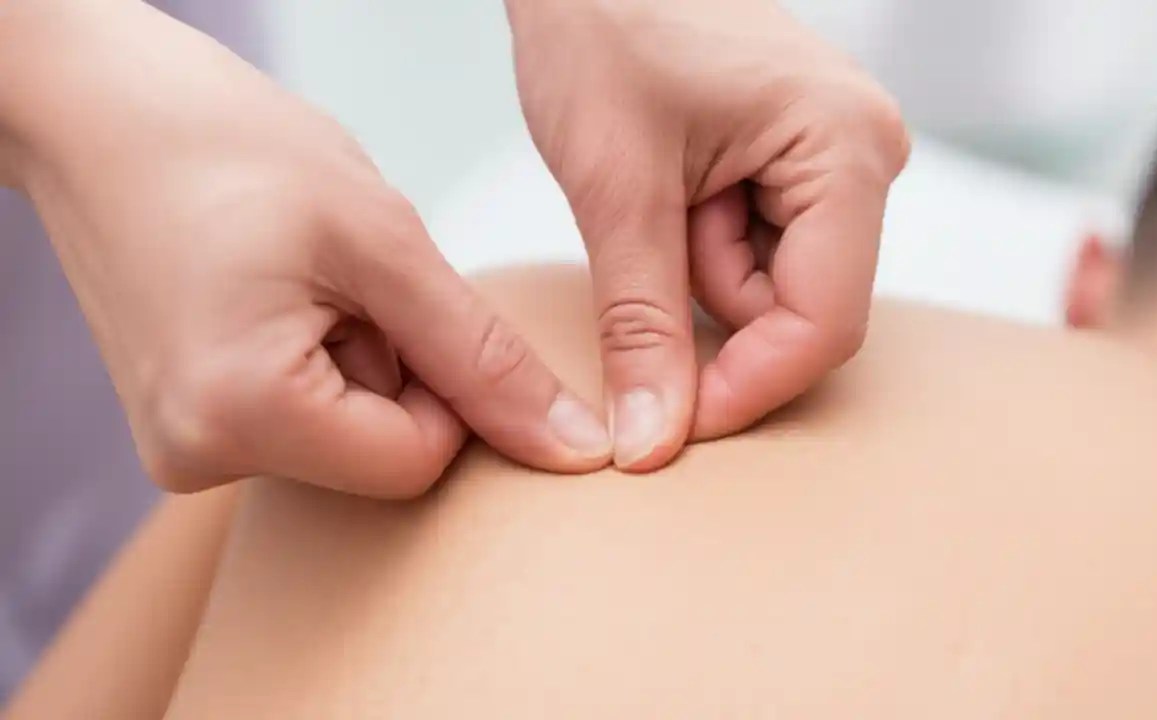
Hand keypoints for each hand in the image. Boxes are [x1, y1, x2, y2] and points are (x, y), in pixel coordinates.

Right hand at [3, 0, 611, 496]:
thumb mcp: (381, 243)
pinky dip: (317, 356)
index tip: (406, 301)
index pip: (421, 461)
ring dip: (357, 355)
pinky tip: (277, 292)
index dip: (447, 385)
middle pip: (382, 455)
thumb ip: (484, 358)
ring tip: (298, 274)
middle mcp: (199, 456)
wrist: (98, 108)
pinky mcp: (188, 422)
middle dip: (396, 366)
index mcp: (242, 417)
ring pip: (346, 434)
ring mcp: (185, 445)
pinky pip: (301, 415)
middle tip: (341, 276)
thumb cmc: (226, 145)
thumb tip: (576, 449)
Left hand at [507, 0, 909, 470]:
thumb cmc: (604, 24)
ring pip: (772, 286)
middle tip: (647, 222)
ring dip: (696, 267)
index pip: (823, 323)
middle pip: (800, 309)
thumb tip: (652, 443)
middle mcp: (864, 154)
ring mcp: (839, 157)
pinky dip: (700, 243)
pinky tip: (670, 181)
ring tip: (655, 182)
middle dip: (708, 300)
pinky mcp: (803, 161)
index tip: (665, 428)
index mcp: (844, 148)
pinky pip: (760, 250)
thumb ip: (642, 325)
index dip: (746, 389)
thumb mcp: (617, 190)